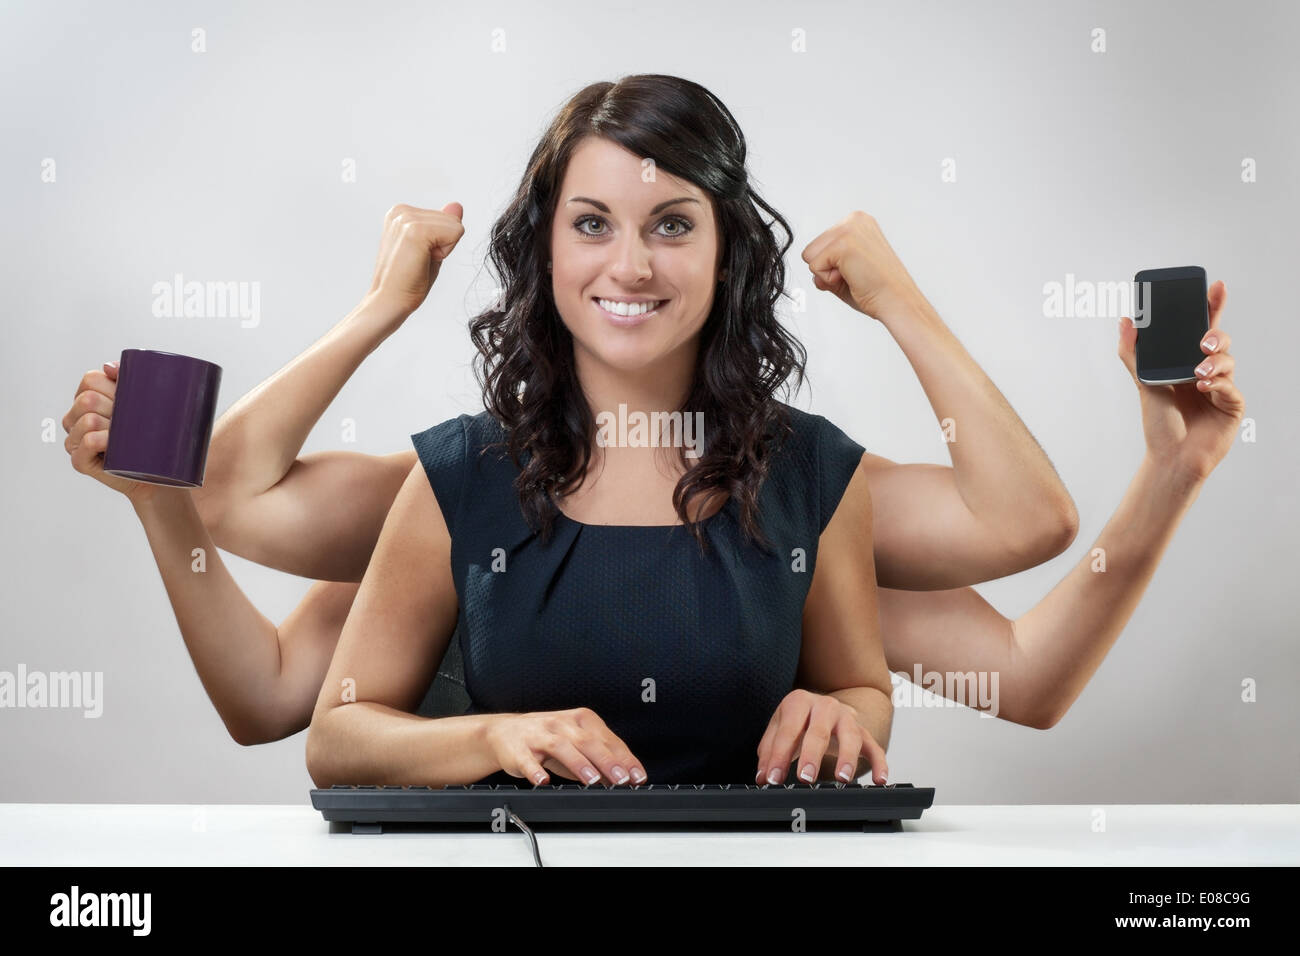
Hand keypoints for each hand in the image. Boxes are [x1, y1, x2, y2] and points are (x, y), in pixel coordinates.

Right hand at [62, 362, 156, 503]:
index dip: (114, 388)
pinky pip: (87, 442)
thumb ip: (129, 376)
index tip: (133, 400)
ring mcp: (75, 440)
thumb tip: (108, 367)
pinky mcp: (80, 461)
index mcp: (87, 399)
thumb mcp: (147, 401)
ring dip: (112, 426)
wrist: (163, 472)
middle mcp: (76, 418)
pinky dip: (102, 440)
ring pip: (88, 420)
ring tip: (128, 437)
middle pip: (88, 399)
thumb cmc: (154, 434)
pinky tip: (114, 445)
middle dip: (116, 408)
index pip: (91, 379)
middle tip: (135, 422)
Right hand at [365, 202, 464, 321]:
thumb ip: (443, 226)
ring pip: (455, 225)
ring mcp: (407, 218)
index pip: (446, 218)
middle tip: (419, 261)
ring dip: (443, 249)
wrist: (389, 300)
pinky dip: (445, 252)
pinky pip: (456, 232)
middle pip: (452, 219)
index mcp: (401, 213)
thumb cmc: (408, 280)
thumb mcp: (431, 248)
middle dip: (444, 244)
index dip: (441, 243)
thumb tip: (457, 205)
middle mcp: (401, 211)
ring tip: (419, 261)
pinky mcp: (415, 229)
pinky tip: (422, 260)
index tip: (419, 256)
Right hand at [484, 707, 647, 787]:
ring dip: (578, 763)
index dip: (624, 758)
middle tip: (621, 778)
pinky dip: (535, 770)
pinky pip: (527, 760)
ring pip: (561, 747)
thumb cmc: (547, 739)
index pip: (607, 739)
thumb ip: (601, 758)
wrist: (504, 732)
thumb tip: (626, 776)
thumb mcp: (577, 743)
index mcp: (580, 720)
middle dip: (607, 761)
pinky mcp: (519, 750)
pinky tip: (542, 780)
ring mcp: (540, 736)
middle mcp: (562, 725)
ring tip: (592, 779)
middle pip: (588, 742)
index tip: (637, 776)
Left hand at [755, 689, 887, 785]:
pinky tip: (880, 779)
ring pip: (851, 736)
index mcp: (799, 702)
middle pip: (819, 731)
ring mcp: (847, 718)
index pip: (788, 731)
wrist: (826, 707)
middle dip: (811, 756)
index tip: (773, 778)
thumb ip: (769, 752)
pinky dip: (880, 763)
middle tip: (805, 777)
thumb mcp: (780, 729)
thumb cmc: (800, 720)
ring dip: (847, 757)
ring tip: (842, 778)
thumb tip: (763, 776)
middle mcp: (825, 706)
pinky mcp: (863, 732)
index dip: (779, 756)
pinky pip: (874, 747)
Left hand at [801, 211, 921, 321]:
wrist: (897, 301)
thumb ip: (828, 268)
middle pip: (812, 249)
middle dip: (828, 269)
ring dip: (828, 274)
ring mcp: (848, 229)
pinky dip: (830, 280)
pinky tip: (853, 278)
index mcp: (858, 222)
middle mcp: (854, 219)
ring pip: (810, 256)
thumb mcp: (848, 272)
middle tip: (856, 275)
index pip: (821, 244)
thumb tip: (815, 274)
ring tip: (855, 275)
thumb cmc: (879, 290)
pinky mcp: (842, 244)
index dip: (833, 266)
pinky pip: (814, 267)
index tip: (858, 270)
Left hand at [1119, 279, 1245, 483]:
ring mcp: (1222, 387)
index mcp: (1186, 361)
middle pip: (1219, 340)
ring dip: (1214, 363)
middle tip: (1201, 341)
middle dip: (1214, 335)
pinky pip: (1231, 389)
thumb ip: (1133, 352)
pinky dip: (1219, 385)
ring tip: (1197, 372)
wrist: (1169, 457)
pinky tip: (1205, 387)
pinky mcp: (1232, 406)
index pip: (1201, 327)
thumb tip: (1124, 320)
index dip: (1211, 306)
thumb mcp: (1143, 382)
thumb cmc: (1159, 422)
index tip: (1215, 286)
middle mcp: (1207, 370)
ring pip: (1227, 361)